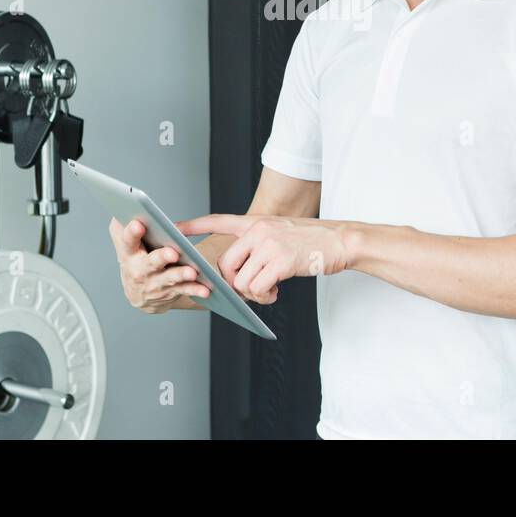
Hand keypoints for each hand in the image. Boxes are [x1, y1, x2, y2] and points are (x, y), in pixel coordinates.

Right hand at [109, 217, 210, 313]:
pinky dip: (195, 290)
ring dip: (181, 275)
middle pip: (150, 263)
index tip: (138, 223)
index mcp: (129, 254)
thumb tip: (124, 204)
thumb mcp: (124, 245)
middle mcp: (140, 271)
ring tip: (192, 271)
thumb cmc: (135, 261)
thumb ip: (122, 226)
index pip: (128, 241)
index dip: (132, 233)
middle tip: (172, 252)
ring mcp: (155, 283)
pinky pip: (184, 290)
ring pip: (169, 278)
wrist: (138, 294)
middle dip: (161, 257)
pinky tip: (205, 288)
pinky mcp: (170, 292)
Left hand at [174, 215, 352, 304]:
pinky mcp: (280, 262)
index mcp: (257, 222)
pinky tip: (276, 292)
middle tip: (252, 289)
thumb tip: (243, 275)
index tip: (174, 228)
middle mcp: (259, 230)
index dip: (195, 225)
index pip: (220, 220)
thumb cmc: (314, 241)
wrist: (341, 240)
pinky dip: (264, 296)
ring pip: (241, 280)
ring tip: (269, 291)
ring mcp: (269, 245)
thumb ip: (260, 247)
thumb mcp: (283, 234)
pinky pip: (257, 288)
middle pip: (226, 264)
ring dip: (252, 293)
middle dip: (234, 282)